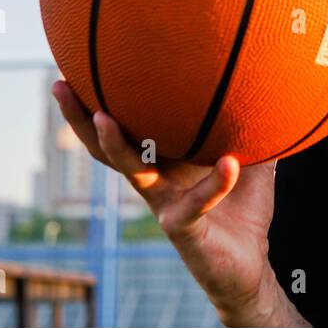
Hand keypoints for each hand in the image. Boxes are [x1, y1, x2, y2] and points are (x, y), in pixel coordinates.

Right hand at [50, 79, 302, 325]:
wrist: (247, 263)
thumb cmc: (243, 207)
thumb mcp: (252, 156)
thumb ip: (253, 124)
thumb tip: (268, 80)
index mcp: (165, 159)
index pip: (129, 125)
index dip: (105, 99)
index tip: (83, 64)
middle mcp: (154, 178)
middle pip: (105, 145)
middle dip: (80, 117)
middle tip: (59, 84)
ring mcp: (162, 203)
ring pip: (129, 170)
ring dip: (114, 144)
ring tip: (103, 116)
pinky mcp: (182, 226)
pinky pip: (196, 200)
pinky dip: (216, 182)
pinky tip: (231, 163)